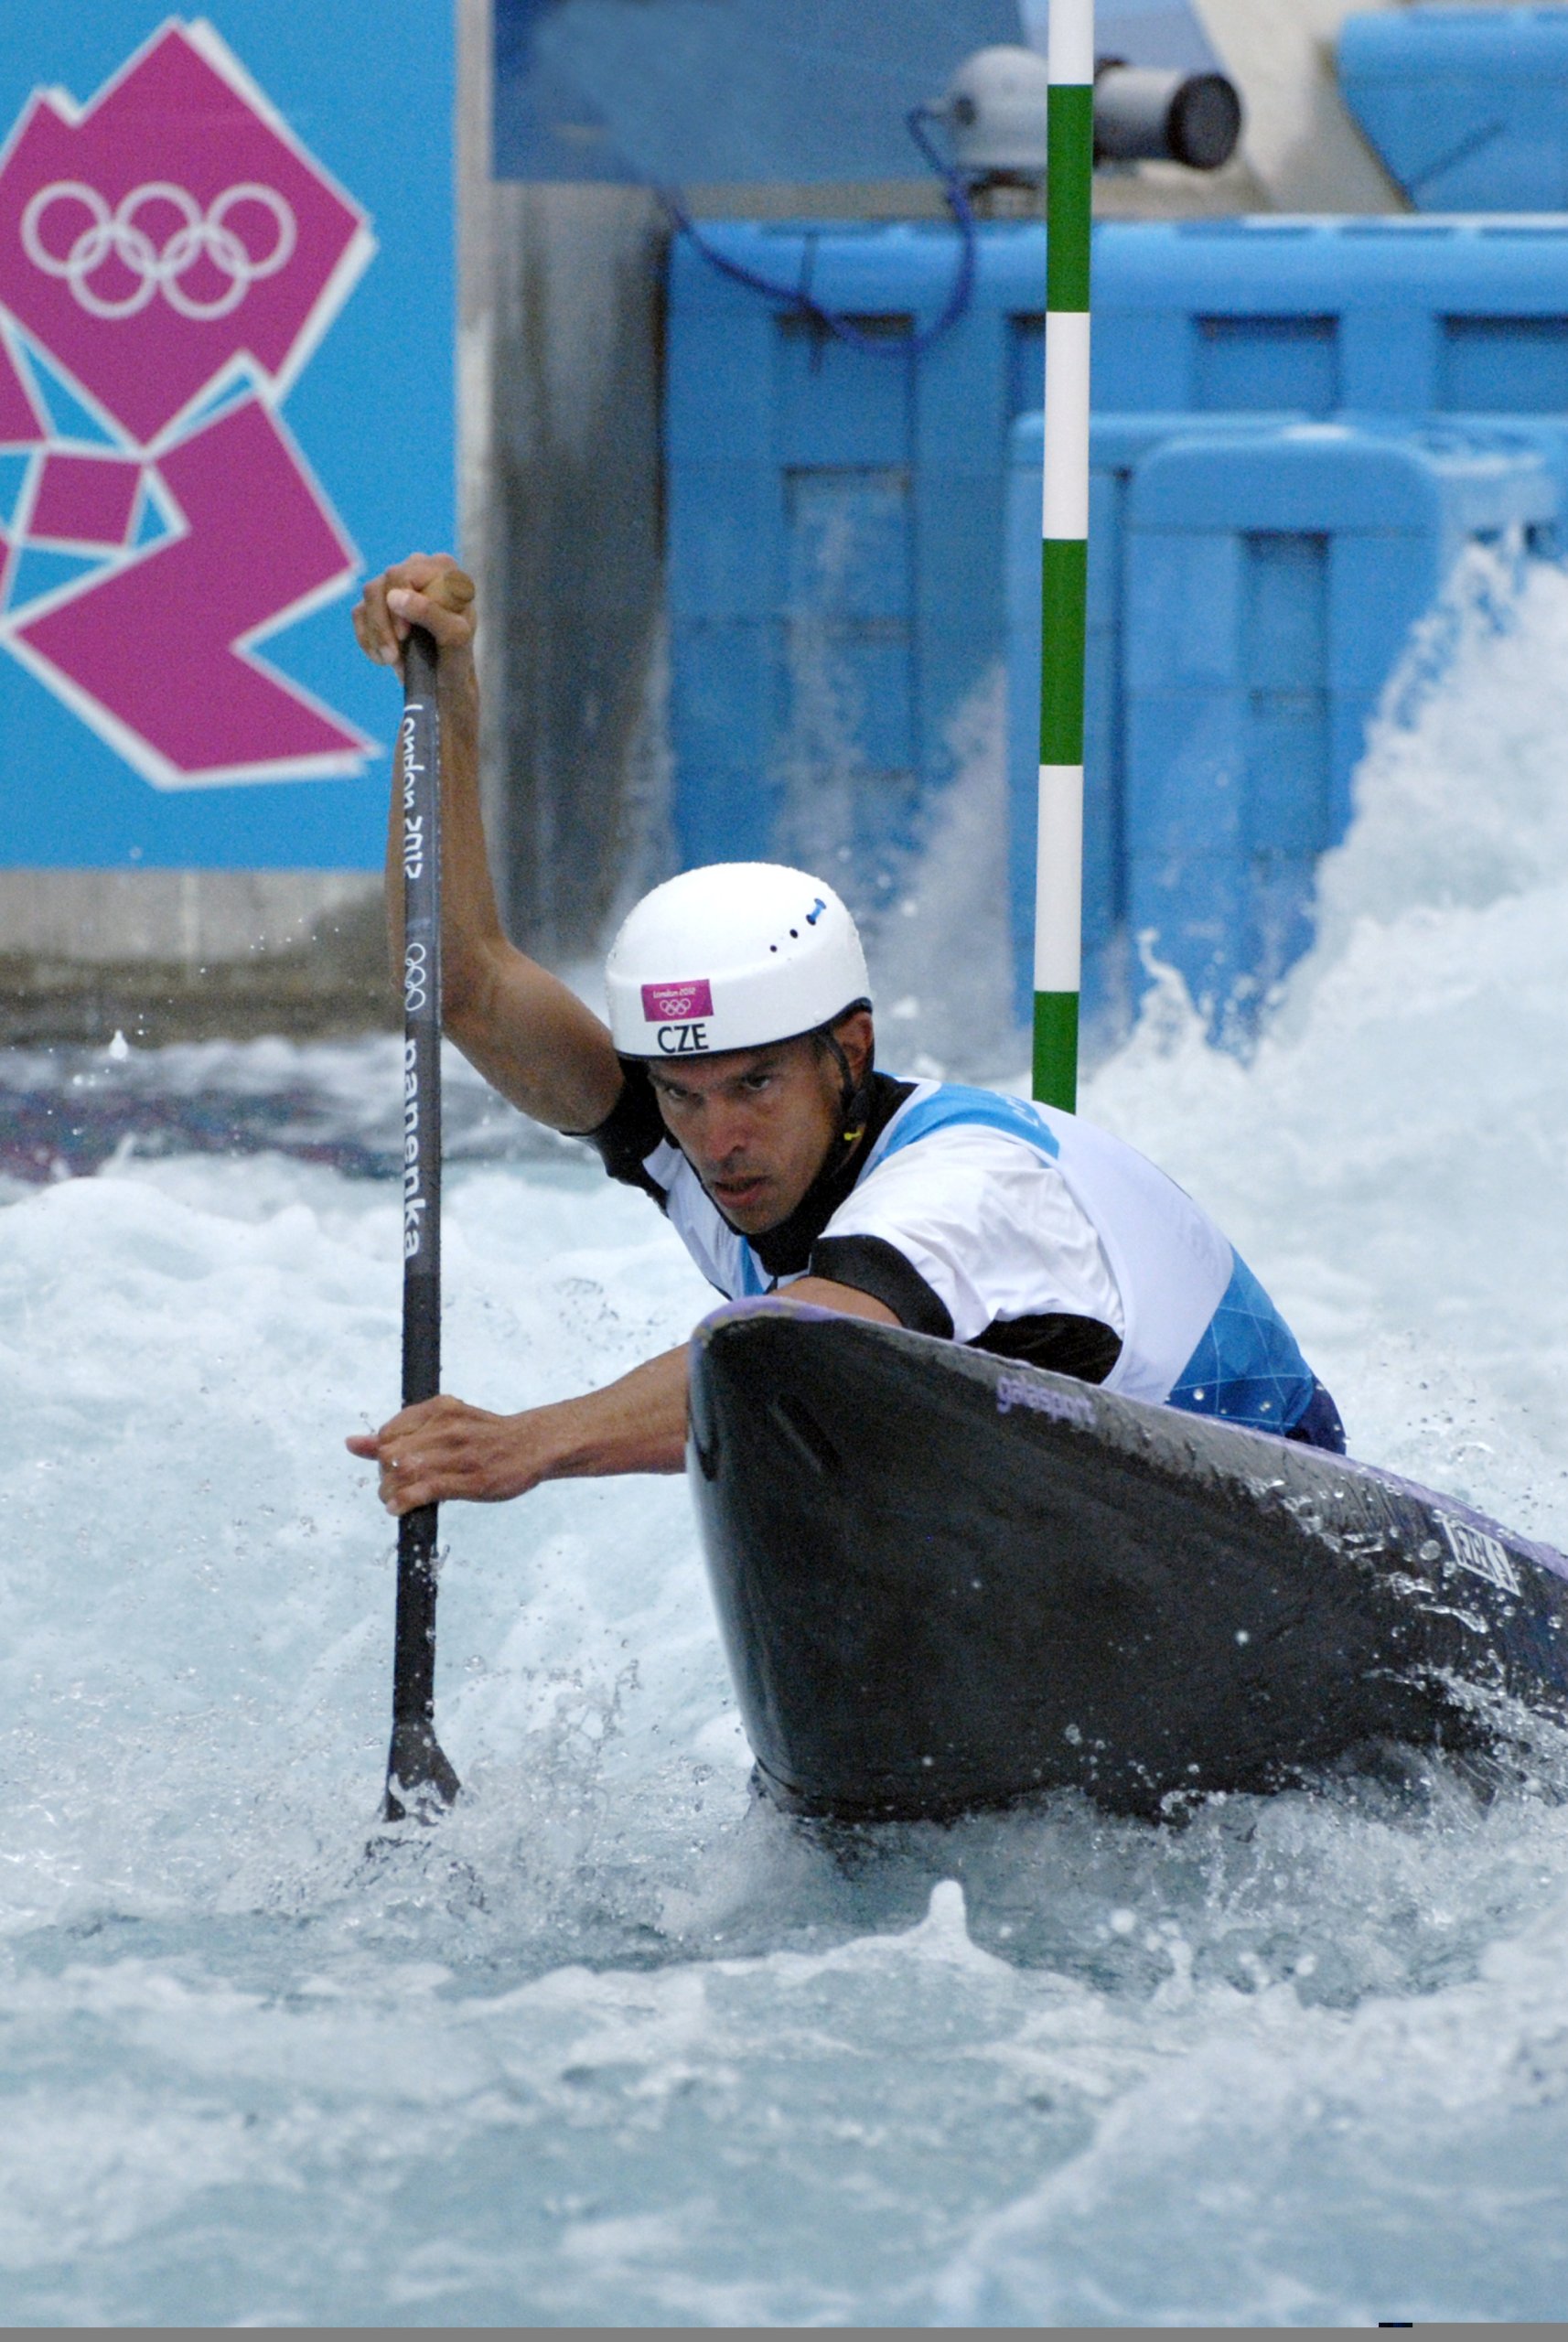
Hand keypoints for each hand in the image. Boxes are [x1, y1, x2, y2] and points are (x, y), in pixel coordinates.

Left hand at [346, 1393, 543, 1513]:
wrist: (532, 1444)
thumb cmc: (486, 1435)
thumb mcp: (445, 1421)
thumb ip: (402, 1431)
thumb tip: (353, 1444)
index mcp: (439, 1408)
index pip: (388, 1433)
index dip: (381, 1454)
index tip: (392, 1465)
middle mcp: (446, 1427)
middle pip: (391, 1454)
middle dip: (384, 1475)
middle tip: (391, 1486)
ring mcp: (458, 1454)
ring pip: (404, 1473)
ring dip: (390, 1492)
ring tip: (394, 1499)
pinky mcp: (469, 1480)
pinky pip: (424, 1490)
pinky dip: (404, 1502)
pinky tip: (398, 1508)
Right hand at [352, 552, 474, 677]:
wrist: (444, 679)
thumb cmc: (456, 657)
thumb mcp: (454, 638)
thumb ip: (431, 613)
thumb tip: (395, 597)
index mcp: (443, 569)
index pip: (404, 574)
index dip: (398, 606)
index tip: (404, 636)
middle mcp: (418, 567)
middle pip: (381, 585)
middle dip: (382, 625)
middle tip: (392, 656)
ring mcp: (396, 583)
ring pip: (368, 597)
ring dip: (375, 635)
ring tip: (390, 660)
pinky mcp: (378, 601)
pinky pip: (359, 613)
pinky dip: (367, 640)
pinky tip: (385, 658)